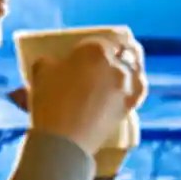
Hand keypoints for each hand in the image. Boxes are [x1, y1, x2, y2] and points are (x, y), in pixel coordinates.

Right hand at [27, 37, 140, 155]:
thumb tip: (53, 63)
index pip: (103, 39)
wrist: (64, 140)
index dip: (101, 42)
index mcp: (94, 49)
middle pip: (124, 50)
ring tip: (126, 65)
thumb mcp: (41, 72)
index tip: (97, 46)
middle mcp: (116, 63)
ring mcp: (126, 84)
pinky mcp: (130, 104)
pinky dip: (136, 84)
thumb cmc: (50, 102)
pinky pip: (139, 88)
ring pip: (135, 68)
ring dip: (131, 64)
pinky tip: (133, 83)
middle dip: (120, 50)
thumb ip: (50, 61)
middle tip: (115, 52)